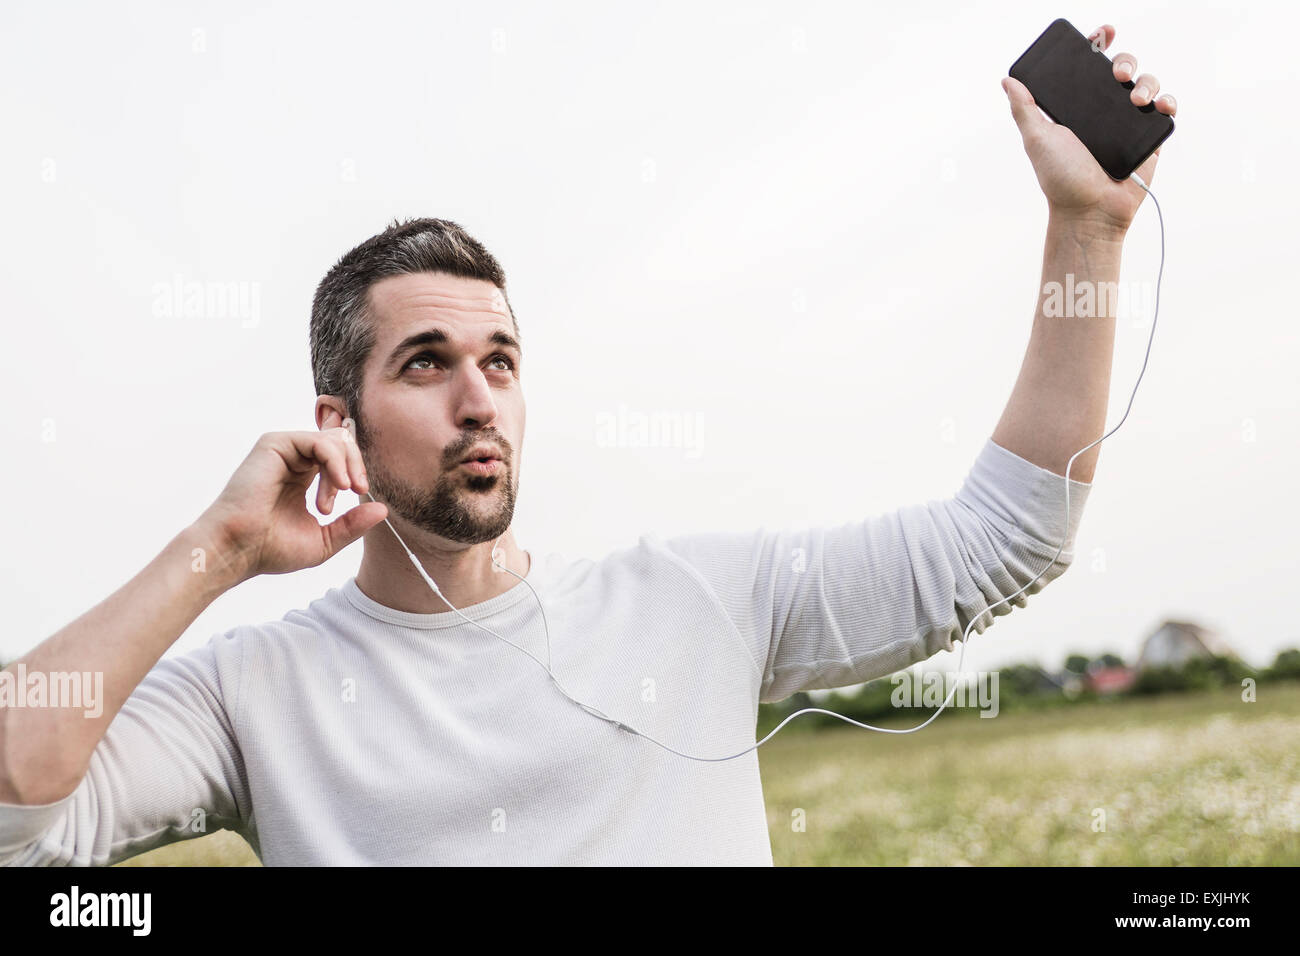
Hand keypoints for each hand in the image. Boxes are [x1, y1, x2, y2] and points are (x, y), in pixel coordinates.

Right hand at [195, 427, 387, 581]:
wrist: (238, 550)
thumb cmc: (271, 548)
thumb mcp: (324, 539)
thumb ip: (352, 524)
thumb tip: (383, 510)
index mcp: (304, 476)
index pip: (342, 457)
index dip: (357, 470)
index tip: (363, 493)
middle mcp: (295, 459)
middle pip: (343, 443)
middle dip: (357, 465)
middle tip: (360, 490)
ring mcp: (285, 449)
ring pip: (335, 440)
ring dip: (345, 468)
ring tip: (333, 500)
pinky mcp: (275, 443)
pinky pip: (320, 440)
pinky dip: (335, 461)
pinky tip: (336, 486)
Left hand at [1001, 23, 1177, 234]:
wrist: (1089, 212)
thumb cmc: (1060, 180)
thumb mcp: (1038, 140)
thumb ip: (1024, 110)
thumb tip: (1008, 80)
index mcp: (1079, 107)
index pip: (1090, 67)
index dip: (1099, 45)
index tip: (1104, 33)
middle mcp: (1105, 111)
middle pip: (1123, 69)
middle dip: (1125, 61)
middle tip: (1117, 74)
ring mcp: (1129, 124)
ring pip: (1147, 84)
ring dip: (1146, 82)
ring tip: (1135, 100)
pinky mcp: (1150, 139)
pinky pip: (1165, 111)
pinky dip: (1167, 102)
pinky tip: (1160, 106)